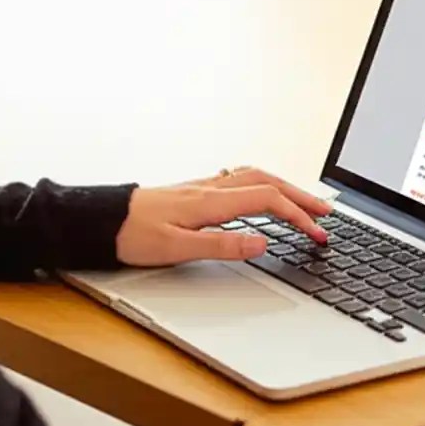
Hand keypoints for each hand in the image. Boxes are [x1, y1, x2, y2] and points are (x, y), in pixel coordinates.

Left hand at [114, 166, 332, 266]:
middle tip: (327, 213)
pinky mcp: (194, 191)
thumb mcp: (176, 248)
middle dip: (302, 196)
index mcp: (210, 201)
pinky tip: (262, 191)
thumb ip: (222, 245)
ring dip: (285, 186)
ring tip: (304, 201)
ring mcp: (202, 187)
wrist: (97, 219)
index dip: (297, 215)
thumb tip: (262, 243)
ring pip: (255, 176)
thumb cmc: (129, 235)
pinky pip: (240, 179)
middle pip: (268, 182)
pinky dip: (263, 183)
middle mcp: (210, 188)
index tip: (317, 234)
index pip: (268, 200)